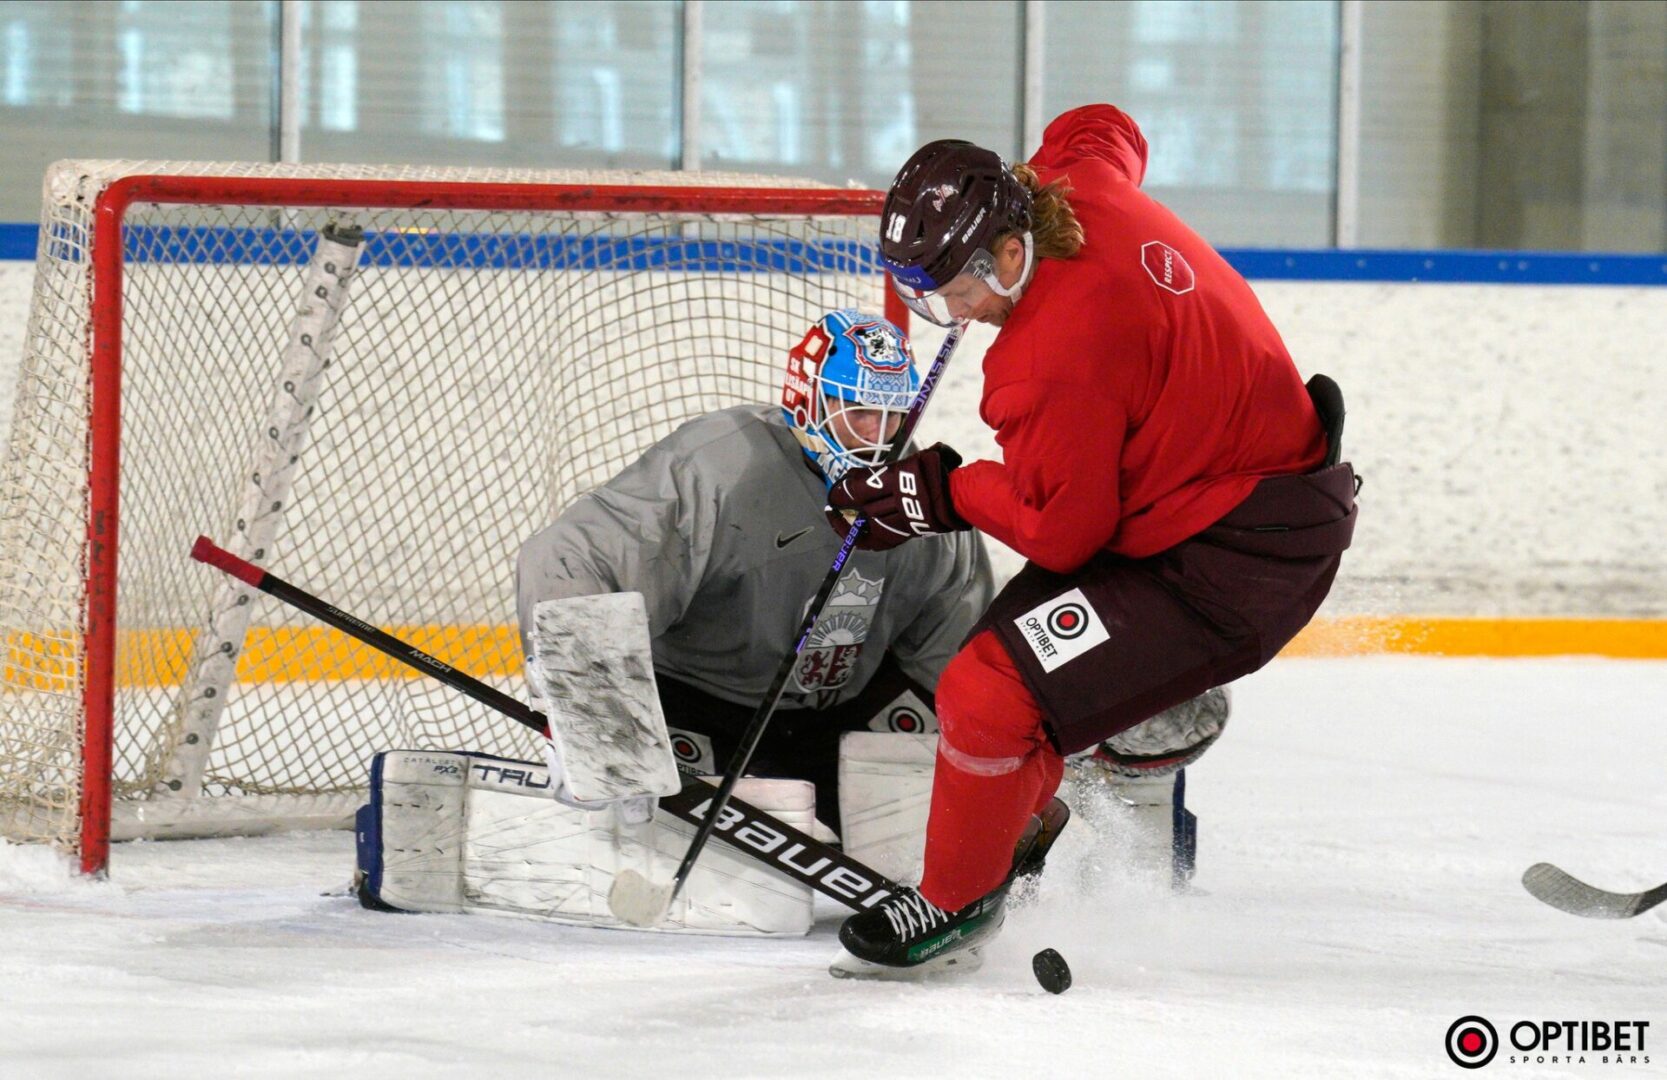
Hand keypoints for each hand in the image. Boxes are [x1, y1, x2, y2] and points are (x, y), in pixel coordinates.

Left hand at [824, 444, 966, 550]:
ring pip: (869, 526)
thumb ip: (902, 463)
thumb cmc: (942, 469)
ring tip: (837, 522)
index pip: (859, 489)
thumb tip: (886, 469)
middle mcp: (896, 501)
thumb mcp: (923, 455)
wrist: (962, 495)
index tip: (834, 491)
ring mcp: (902, 519)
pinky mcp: (907, 532)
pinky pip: (882, 540)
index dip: (842, 492)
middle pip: (861, 508)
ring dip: (849, 526)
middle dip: (842, 508)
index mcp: (898, 479)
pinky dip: (867, 539)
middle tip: (831, 506)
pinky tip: (857, 538)